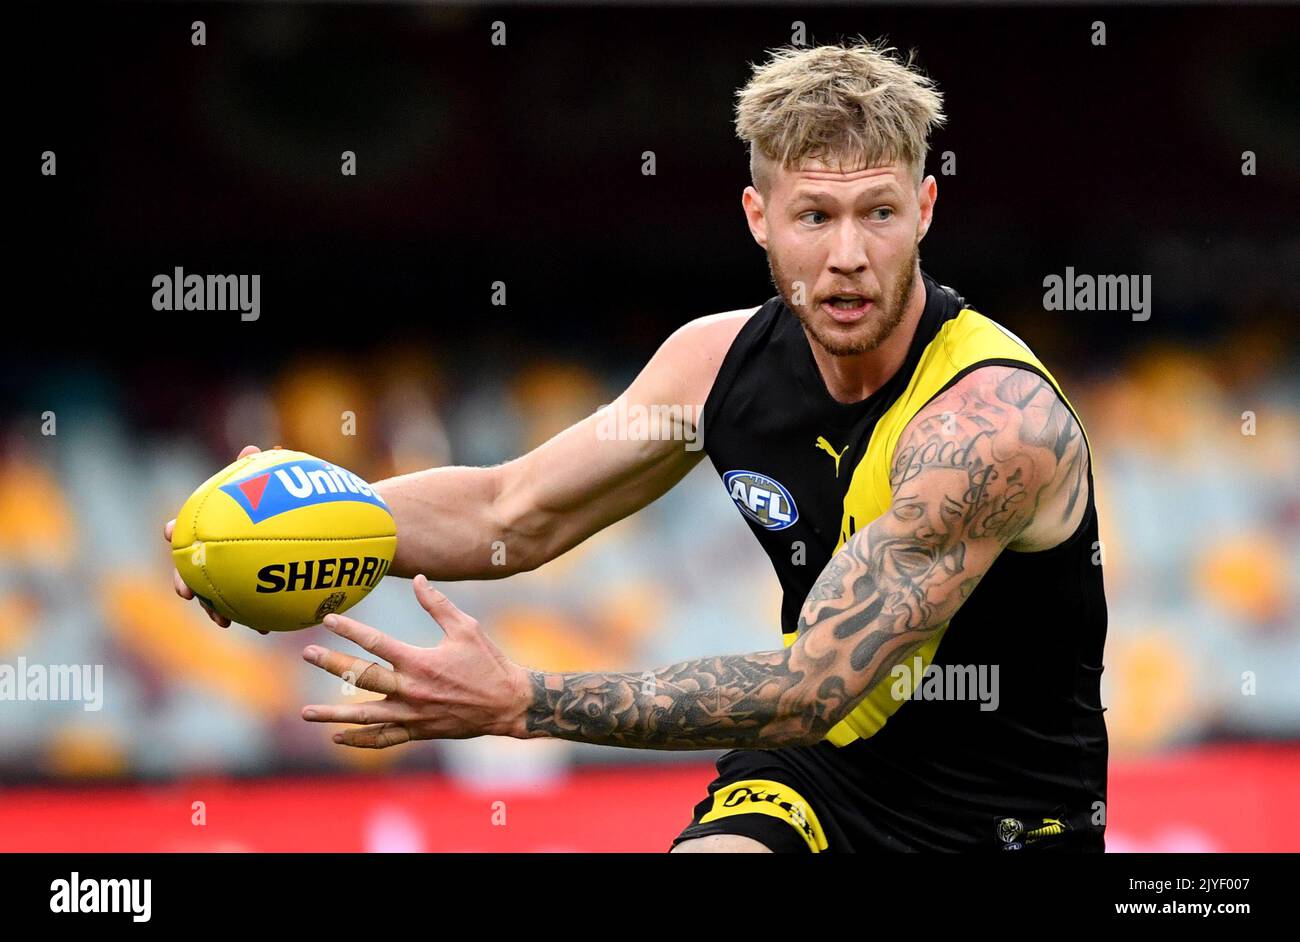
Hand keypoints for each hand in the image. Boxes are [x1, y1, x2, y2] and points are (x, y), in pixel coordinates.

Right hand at [164, 444, 269, 632]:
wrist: (306, 527)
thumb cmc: (281, 502)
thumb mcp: (272, 484)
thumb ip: (260, 469)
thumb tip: (253, 448)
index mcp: (213, 526)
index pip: (186, 526)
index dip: (174, 530)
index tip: (169, 531)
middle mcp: (215, 551)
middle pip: (190, 569)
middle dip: (185, 581)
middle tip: (186, 591)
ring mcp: (232, 573)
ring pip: (215, 595)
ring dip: (215, 608)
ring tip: (225, 620)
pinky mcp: (253, 590)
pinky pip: (248, 606)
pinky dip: (253, 616)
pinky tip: (267, 627)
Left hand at [300, 575, 531, 747]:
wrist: (508, 704)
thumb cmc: (488, 663)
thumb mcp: (466, 628)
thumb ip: (438, 605)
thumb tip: (419, 579)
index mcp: (420, 662)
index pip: (376, 643)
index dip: (350, 629)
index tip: (328, 619)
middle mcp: (411, 690)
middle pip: (362, 677)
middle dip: (332, 664)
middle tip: (308, 654)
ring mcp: (412, 714)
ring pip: (364, 716)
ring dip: (333, 714)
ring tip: (307, 712)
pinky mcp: (418, 731)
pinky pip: (383, 738)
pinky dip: (359, 739)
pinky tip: (337, 737)